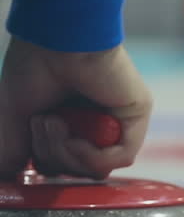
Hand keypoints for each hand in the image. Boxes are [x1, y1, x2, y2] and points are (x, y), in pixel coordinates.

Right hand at [0, 38, 152, 179]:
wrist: (55, 37)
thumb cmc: (34, 66)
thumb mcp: (16, 118)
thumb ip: (15, 153)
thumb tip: (12, 179)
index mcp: (74, 122)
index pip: (64, 165)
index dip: (45, 158)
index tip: (30, 132)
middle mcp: (99, 123)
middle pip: (79, 171)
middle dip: (51, 155)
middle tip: (43, 121)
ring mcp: (120, 120)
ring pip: (96, 168)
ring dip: (65, 152)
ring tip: (53, 120)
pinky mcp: (137, 114)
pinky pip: (119, 158)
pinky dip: (90, 154)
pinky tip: (74, 134)